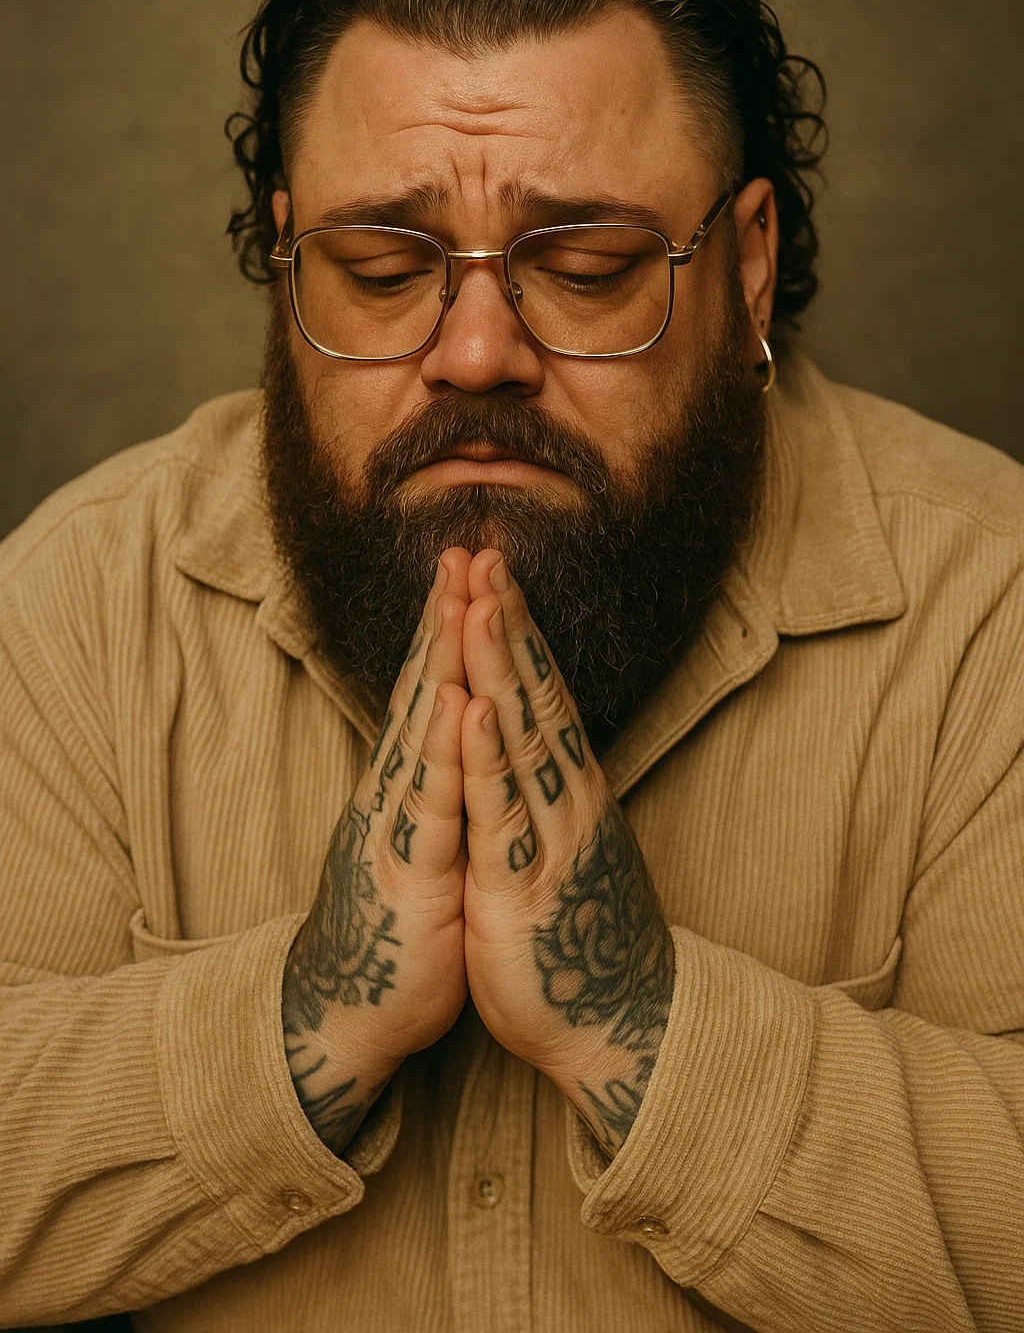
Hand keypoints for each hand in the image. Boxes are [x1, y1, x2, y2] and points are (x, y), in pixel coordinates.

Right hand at [281, 548, 472, 1154]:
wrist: (354, 1005)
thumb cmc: (399, 920)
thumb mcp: (421, 838)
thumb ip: (432, 782)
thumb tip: (445, 731)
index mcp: (411, 783)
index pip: (432, 688)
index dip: (450, 627)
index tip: (472, 567)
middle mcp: (401, 791)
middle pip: (425, 690)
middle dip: (446, 619)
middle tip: (464, 550)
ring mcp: (403, 827)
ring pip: (427, 732)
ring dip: (444, 662)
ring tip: (461, 600)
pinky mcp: (414, 873)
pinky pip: (435, 807)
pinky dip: (446, 754)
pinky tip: (458, 705)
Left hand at [460, 550, 675, 1156]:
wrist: (621, 1019)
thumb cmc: (586, 930)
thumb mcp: (568, 842)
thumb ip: (555, 789)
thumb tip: (546, 742)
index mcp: (568, 786)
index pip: (540, 690)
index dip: (515, 628)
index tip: (492, 568)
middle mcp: (565, 796)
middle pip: (534, 692)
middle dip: (507, 620)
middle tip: (486, 550)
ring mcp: (548, 835)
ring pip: (521, 737)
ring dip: (500, 668)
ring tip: (482, 602)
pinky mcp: (521, 884)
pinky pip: (502, 812)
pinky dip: (487, 758)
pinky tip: (473, 712)